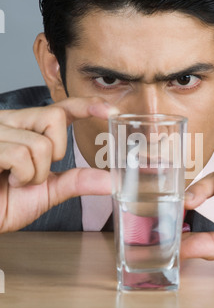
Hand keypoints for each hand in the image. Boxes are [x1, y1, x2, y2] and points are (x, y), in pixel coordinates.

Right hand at [0, 97, 113, 231]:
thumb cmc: (4, 202)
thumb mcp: (47, 191)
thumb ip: (77, 181)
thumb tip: (110, 181)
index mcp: (27, 129)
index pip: (60, 109)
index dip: (85, 105)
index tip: (109, 110)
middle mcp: (11, 122)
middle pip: (55, 117)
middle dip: (55, 153)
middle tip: (35, 172)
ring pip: (40, 143)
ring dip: (35, 174)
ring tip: (15, 182)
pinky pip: (20, 154)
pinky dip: (22, 176)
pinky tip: (6, 181)